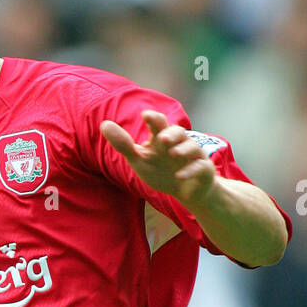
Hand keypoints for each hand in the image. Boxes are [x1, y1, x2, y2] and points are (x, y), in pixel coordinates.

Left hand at [100, 110, 217, 208]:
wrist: (183, 191)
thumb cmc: (160, 171)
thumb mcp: (139, 160)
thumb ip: (124, 144)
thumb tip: (104, 124)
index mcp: (162, 138)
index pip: (159, 124)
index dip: (154, 119)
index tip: (145, 115)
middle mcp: (179, 143)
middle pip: (178, 132)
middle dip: (171, 133)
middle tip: (162, 138)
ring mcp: (192, 156)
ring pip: (192, 146)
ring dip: (183, 149)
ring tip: (173, 154)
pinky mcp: (202, 169)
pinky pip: (199, 167)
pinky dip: (190, 171)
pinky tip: (180, 175)